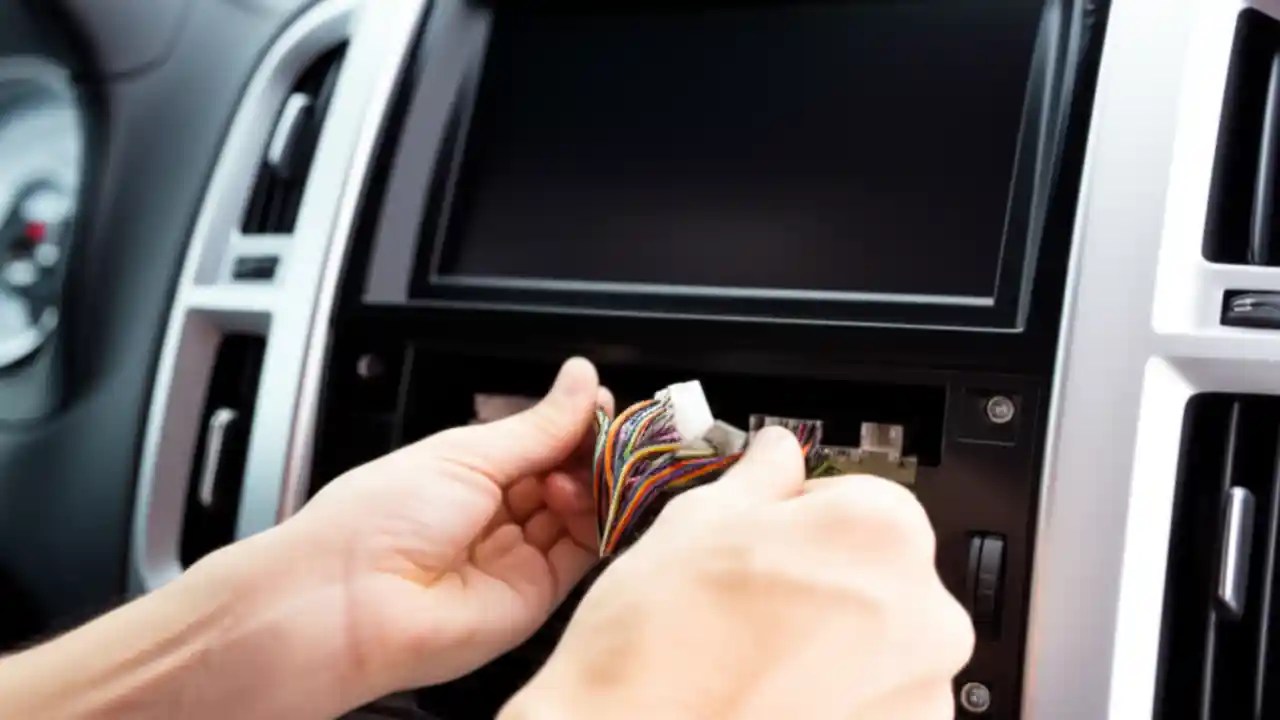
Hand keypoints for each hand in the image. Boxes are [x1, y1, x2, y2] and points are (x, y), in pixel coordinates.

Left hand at [281, 357, 608, 694]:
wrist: (351, 602)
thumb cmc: (382, 517)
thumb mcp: (467, 453)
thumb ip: (539, 425)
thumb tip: (584, 379)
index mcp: (469, 471)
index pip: (542, 441)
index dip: (575, 423)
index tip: (604, 404)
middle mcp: (497, 513)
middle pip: (567, 476)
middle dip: (590, 451)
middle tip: (606, 434)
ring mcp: (518, 554)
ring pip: (581, 512)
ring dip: (592, 484)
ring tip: (582, 468)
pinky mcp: (537, 594)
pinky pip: (584, 553)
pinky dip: (598, 522)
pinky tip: (588, 496)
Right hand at [503, 428, 973, 719]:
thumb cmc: (657, 650)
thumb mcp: (695, 523)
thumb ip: (760, 477)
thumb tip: (777, 454)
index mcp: (880, 532)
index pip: (859, 499)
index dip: (802, 521)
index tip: (768, 546)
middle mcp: (924, 612)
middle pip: (879, 575)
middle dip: (824, 584)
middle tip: (753, 609)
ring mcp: (924, 691)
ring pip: (882, 645)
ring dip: (834, 647)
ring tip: (758, 663)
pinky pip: (880, 703)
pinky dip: (840, 702)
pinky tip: (776, 700)